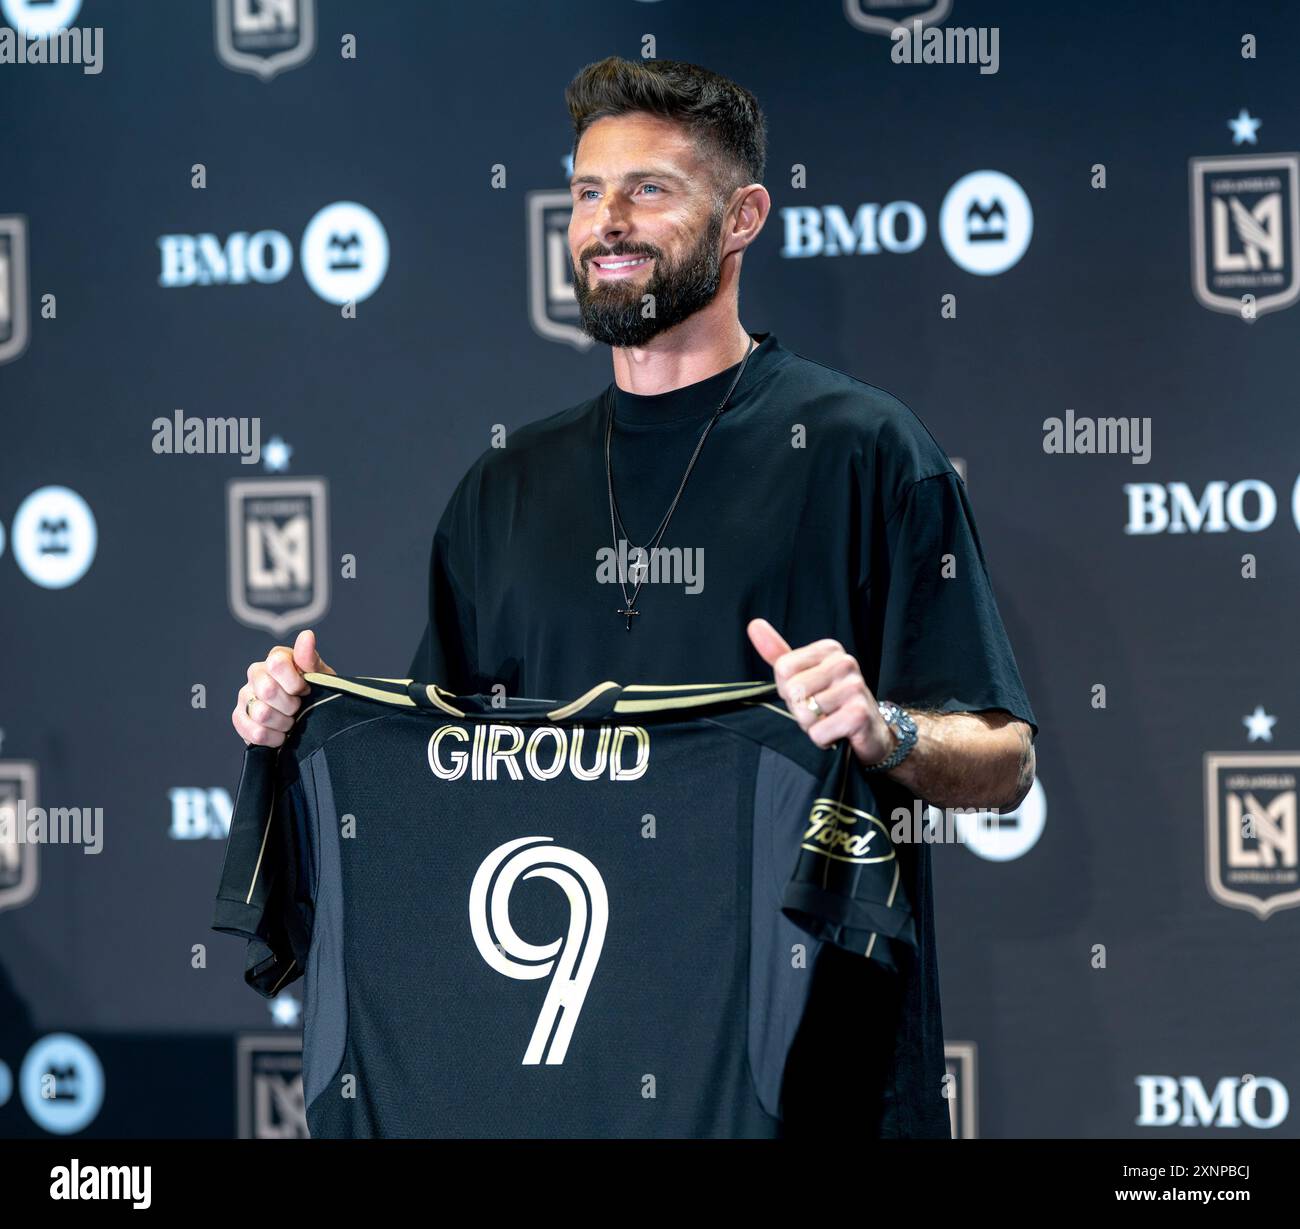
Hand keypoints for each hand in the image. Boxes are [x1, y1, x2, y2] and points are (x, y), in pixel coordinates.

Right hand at [231, 628, 334, 748]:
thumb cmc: (317, 693)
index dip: (295, 682)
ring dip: (283, 723)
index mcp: (276, 659)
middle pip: (267, 690)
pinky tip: (281, 735)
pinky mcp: (239, 717)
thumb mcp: (321, 676)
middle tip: (298, 708)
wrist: (311, 719)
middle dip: (290, 705)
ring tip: (291, 722)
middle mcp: (256, 674)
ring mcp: (245, 696)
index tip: (306, 690)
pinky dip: (272, 737)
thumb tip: (307, 635)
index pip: (277, 663)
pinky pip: (252, 731)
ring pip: (261, 713)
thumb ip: (310, 658)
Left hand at [747, 618, 895, 766]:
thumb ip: (778, 653)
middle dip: (799, 709)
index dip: (788, 689)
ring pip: (804, 713)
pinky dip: (823, 739)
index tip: (809, 692)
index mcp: (829, 649)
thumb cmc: (830, 701)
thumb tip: (754, 624)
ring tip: (830, 719)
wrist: (868, 730)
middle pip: (793, 690)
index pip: (783, 668)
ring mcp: (855, 686)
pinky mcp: (859, 713)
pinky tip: (838, 732)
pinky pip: (818, 732)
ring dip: (812, 725)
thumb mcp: (802, 674)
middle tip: (820, 710)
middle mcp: (844, 662)